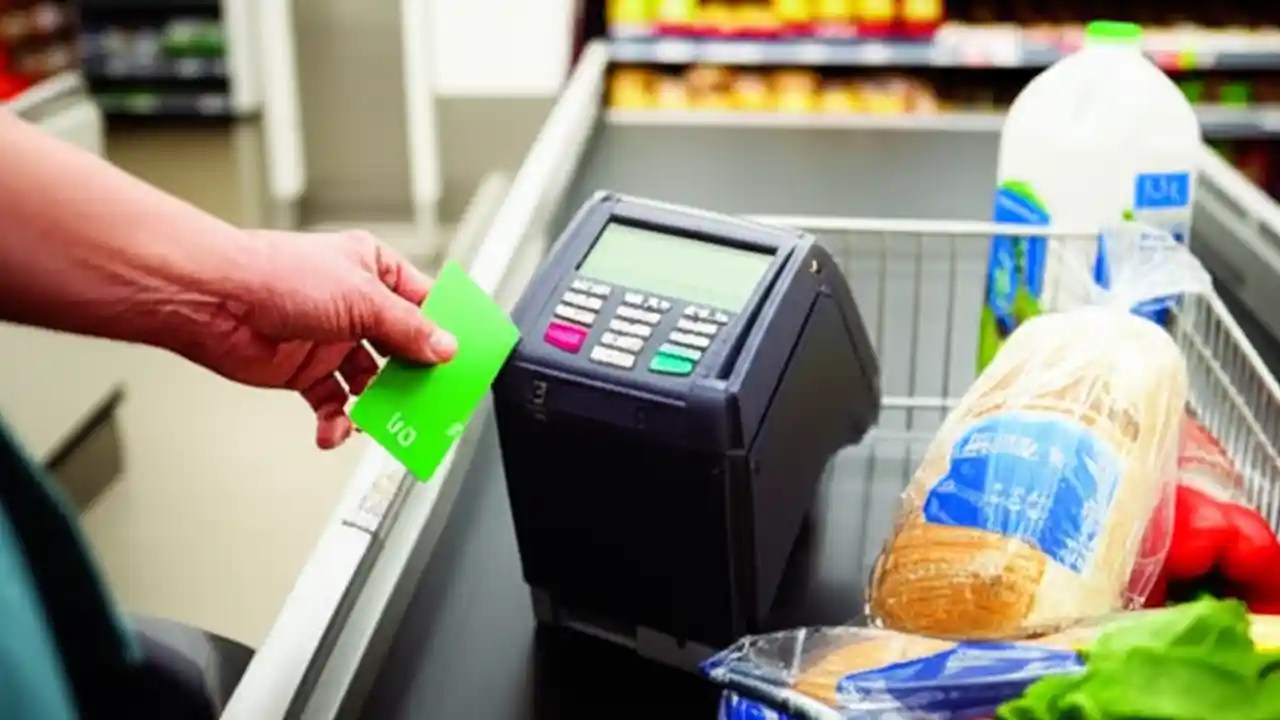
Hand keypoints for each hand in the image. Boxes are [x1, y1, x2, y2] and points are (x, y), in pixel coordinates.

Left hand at [181, 229, 455, 448]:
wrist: (215, 300)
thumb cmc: (278, 275)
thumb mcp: (363, 299)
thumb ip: (409, 329)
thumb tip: (445, 348)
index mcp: (374, 270)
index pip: (424, 302)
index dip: (443, 331)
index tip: (462, 358)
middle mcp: (354, 304)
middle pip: (401, 348)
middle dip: (414, 376)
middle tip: (432, 400)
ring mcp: (330, 340)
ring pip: (370, 381)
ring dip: (377, 404)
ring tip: (385, 421)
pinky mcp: (304, 371)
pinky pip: (333, 403)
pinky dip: (337, 421)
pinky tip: (337, 430)